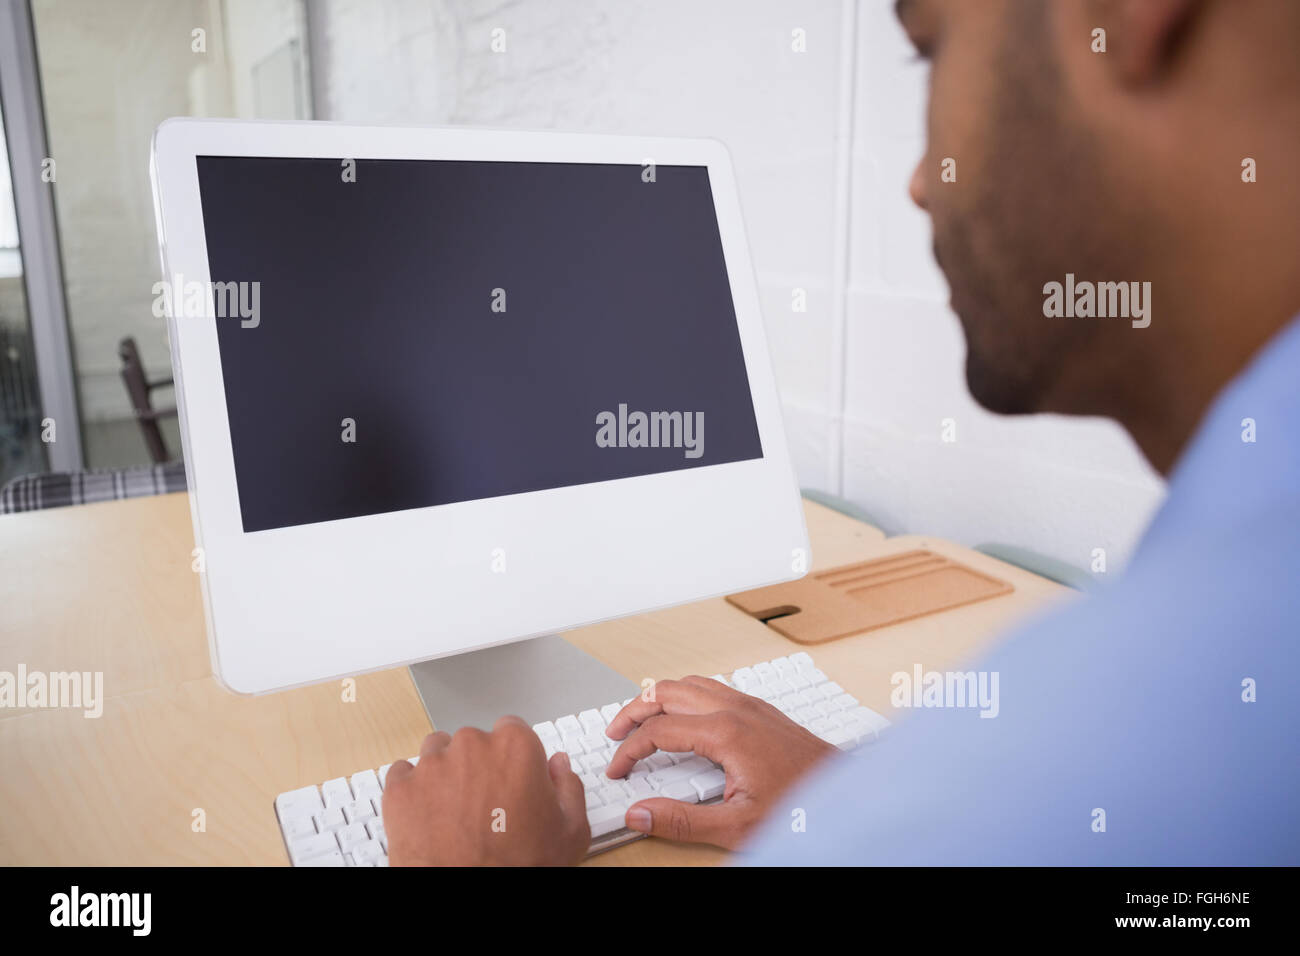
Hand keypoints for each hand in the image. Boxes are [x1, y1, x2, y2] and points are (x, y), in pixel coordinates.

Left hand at [382, 716, 589, 864]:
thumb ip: (569, 788)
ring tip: (454, 809)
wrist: (468, 896)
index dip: (513, 757)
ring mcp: (431, 765)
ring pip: (437, 752)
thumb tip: (559, 766)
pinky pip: (403, 775)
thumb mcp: (570, 833)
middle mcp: (471, 746)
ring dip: (444, 773)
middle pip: (473, 741)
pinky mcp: (399, 788)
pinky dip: (413, 791)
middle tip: (485, 804)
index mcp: (515, 747)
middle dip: (478, 765)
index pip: (513, 728)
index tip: (512, 777)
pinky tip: (427, 815)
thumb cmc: (517, 867)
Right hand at [604, 676, 836, 848]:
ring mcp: (751, 705)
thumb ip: (682, 822)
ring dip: (659, 698)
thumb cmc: (803, 808)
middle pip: (667, 692)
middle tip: (614, 733)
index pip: (658, 730)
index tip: (617, 770)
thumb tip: (640, 814)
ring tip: (640, 720)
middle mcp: (736, 709)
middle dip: (634, 710)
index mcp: (725, 732)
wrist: (849, 796)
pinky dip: (684, 695)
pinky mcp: (762, 709)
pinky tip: (684, 715)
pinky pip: (712, 687)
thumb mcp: (737, 827)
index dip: (629, 750)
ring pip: (690, 683)